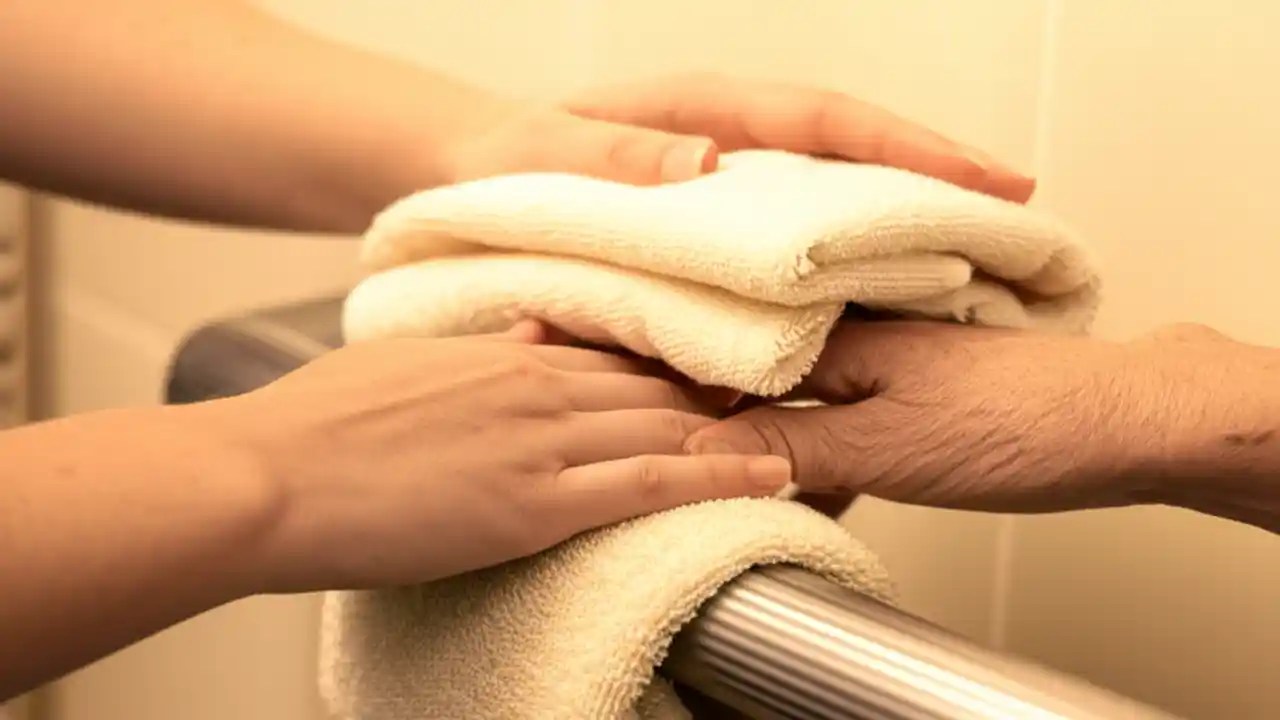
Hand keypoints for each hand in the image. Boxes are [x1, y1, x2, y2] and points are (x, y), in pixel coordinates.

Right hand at [187, 322, 789, 591]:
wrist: (267, 478)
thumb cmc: (316, 427)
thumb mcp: (405, 368)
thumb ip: (477, 357)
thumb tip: (528, 343)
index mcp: (504, 358)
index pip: (617, 353)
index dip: (679, 363)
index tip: (724, 368)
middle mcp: (536, 389)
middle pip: (656, 386)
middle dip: (724, 394)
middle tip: (787, 396)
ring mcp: (540, 443)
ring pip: (666, 428)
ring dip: (738, 431)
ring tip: (800, 433)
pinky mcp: (533, 504)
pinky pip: (648, 485)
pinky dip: (717, 477)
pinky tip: (768, 477)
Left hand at [448, 73, 1033, 201]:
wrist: (475, 175)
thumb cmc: (509, 159)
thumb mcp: (547, 154)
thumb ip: (615, 157)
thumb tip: (706, 166)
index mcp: (706, 109)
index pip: (826, 120)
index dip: (908, 146)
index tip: (983, 177)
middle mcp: (735, 140)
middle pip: (855, 153)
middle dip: (936, 177)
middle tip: (1018, 215)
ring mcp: (735, 180)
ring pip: (837, 194)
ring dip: (904, 221)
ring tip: (981, 258)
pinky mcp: (723, 224)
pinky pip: (799, 237)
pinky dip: (847, 257)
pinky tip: (885, 294)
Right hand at [686, 322, 1234, 516]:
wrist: (1120, 423)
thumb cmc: (1016, 424)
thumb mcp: (884, 449)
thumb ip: (790, 445)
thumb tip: (703, 445)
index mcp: (835, 330)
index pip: (726, 353)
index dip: (684, 393)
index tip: (653, 427)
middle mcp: (851, 330)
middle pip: (756, 370)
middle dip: (724, 417)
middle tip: (697, 462)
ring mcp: (881, 355)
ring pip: (797, 394)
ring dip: (775, 435)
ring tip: (754, 477)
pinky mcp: (907, 384)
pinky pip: (839, 409)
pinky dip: (823, 444)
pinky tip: (821, 481)